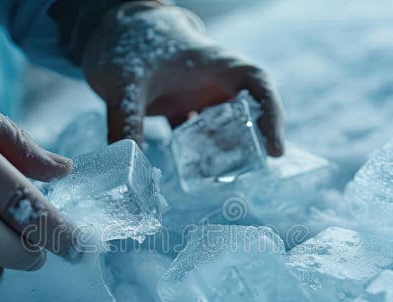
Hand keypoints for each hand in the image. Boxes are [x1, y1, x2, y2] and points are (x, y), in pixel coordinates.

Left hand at [82, 3, 283, 155]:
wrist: (118, 33)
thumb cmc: (131, 45)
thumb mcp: (123, 85)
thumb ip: (125, 124)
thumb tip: (128, 164)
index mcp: (214, 64)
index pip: (256, 84)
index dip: (271, 114)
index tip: (274, 149)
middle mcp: (215, 81)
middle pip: (250, 110)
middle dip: (255, 142)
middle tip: (252, 171)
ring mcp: (201, 96)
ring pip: (228, 124)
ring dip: (229, 150)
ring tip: (223, 177)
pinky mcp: (185, 109)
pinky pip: (203, 134)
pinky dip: (203, 153)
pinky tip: (196, 173)